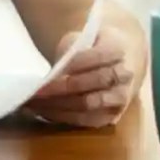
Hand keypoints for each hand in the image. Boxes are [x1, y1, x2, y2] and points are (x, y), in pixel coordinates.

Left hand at [23, 26, 138, 127]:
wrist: (118, 61)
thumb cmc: (91, 47)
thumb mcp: (80, 38)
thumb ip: (69, 51)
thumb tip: (54, 73)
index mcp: (118, 49)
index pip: (96, 57)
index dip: (71, 66)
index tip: (47, 73)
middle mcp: (124, 76)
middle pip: (91, 84)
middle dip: (60, 89)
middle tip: (35, 91)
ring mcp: (120, 98)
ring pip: (89, 105)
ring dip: (60, 106)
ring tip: (35, 104)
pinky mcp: (113, 116)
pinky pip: (87, 121)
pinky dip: (65, 117)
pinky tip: (45, 113)